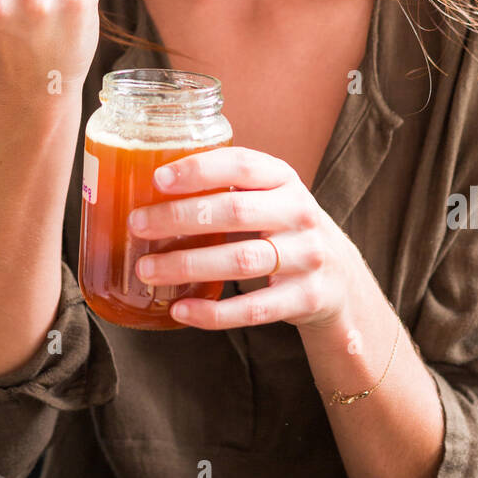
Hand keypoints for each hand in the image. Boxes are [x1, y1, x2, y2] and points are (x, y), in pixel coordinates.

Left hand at [128, 146, 358, 330]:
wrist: (340, 278)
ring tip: (146, 270)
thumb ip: (227, 188)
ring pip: (240, 260)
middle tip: (138, 224)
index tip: (158, 179)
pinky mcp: (305, 298)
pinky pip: (253, 308)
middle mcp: (299, 213)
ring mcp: (307, 257)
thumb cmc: (283, 229)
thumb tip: (151, 189)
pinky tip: (180, 309)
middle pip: (235, 212)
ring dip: (187, 265)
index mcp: (285, 179)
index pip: (242, 165)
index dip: (199, 170)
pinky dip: (212, 312)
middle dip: (180, 218)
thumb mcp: (269, 197)